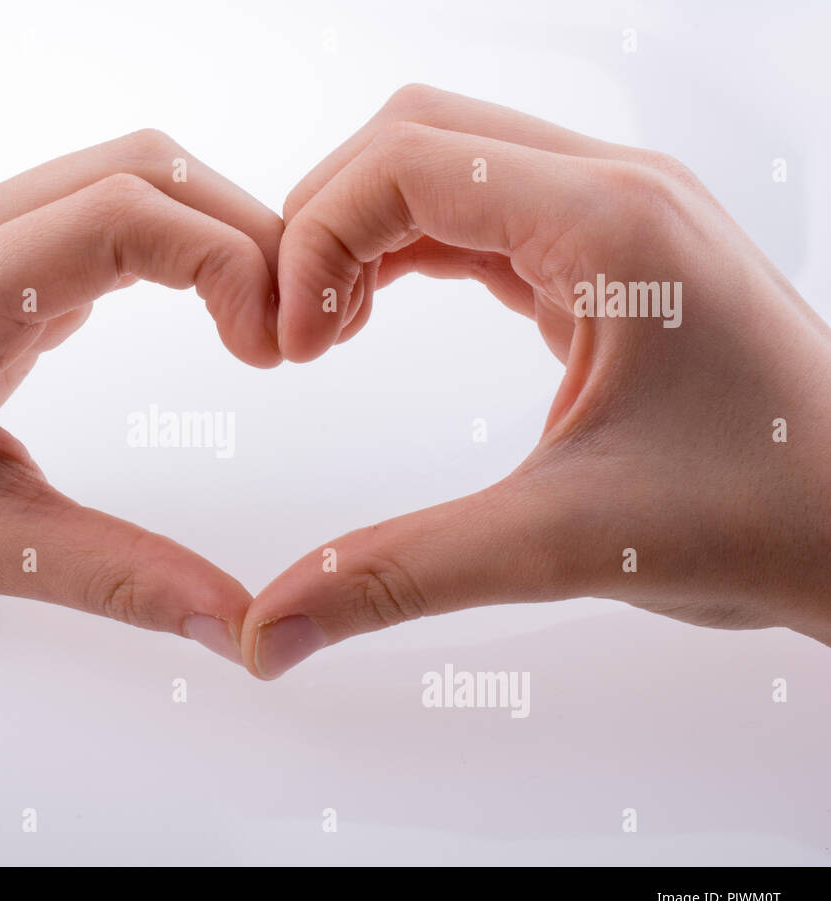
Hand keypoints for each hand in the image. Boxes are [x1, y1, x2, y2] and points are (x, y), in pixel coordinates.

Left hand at [0, 131, 282, 663]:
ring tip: (260, 326)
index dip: (227, 261)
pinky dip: (179, 243)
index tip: (272, 350)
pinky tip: (208, 312)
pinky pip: (106, 206)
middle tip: (289, 335)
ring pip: (132, 174)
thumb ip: (113, 580)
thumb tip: (235, 622)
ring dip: (217, 233)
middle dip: (245, 236)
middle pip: (144, 169)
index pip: (122, 215)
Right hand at [244, 85, 830, 677]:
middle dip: (327, 222)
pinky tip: (375, 318)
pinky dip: (406, 253)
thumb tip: (272, 630)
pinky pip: (478, 215)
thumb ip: (397, 577)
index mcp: (610, 223)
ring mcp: (614, 215)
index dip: (317, 236)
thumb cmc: (761, 515)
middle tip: (295, 334)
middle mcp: (614, 191)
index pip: (409, 158)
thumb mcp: (558, 545)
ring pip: (443, 166)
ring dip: (363, 234)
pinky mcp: (607, 255)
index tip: (291, 341)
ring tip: (324, 331)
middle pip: (415, 137)